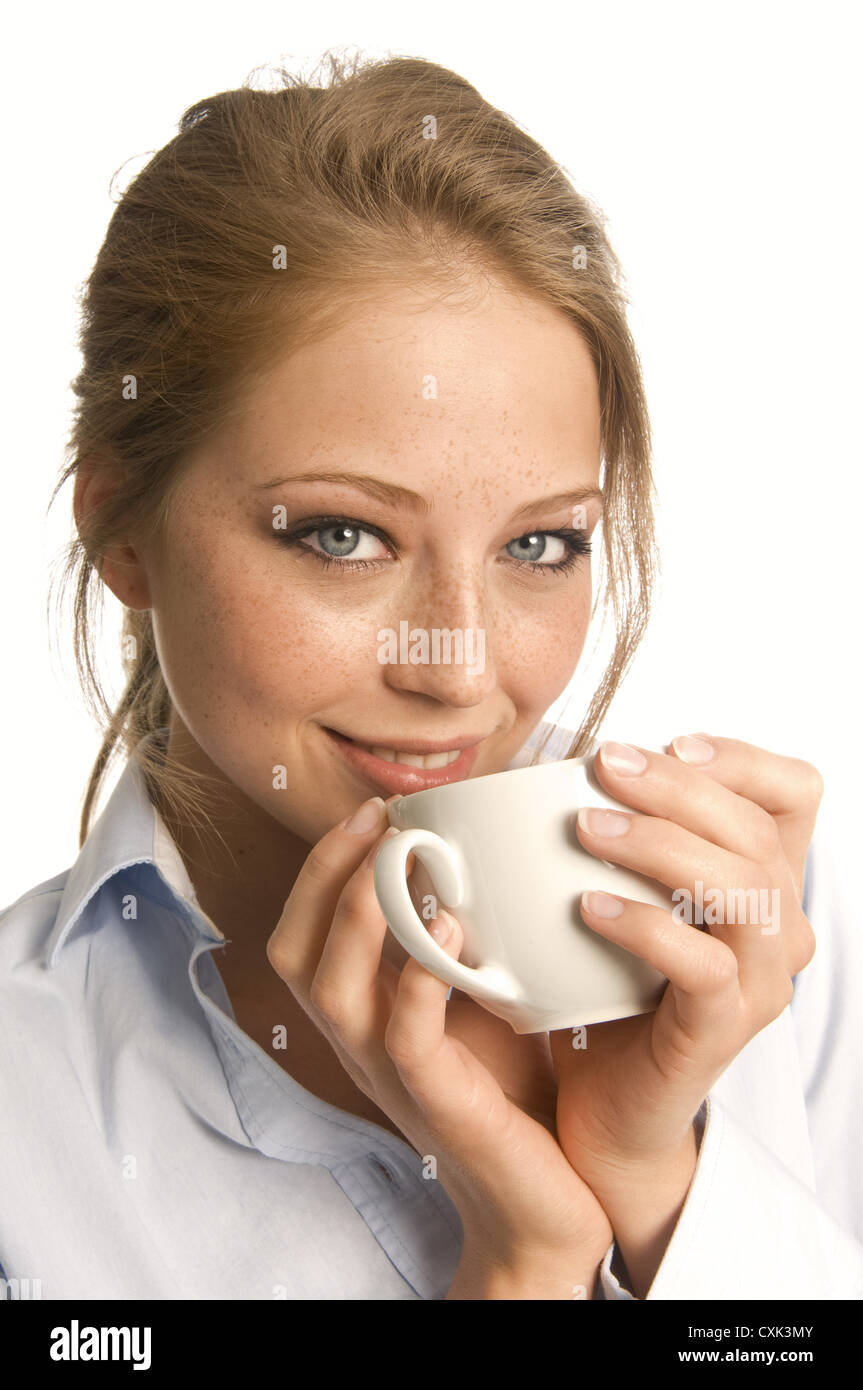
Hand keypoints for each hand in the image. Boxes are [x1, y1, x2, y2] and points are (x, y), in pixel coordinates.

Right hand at [265, 795, 613, 1295]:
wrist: (548, 1201)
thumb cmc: (517, 1089)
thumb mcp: (477, 996)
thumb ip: (459, 937)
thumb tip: (478, 846)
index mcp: (365, 1012)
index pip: (304, 932)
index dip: (324, 866)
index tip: (375, 809)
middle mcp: (360, 1042)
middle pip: (296, 951)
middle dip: (326, 873)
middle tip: (378, 818)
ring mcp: (391, 1075)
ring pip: (333, 988)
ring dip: (359, 913)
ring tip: (400, 856)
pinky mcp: (436, 1103)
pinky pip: (403, 1037)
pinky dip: (418, 978)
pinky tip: (452, 930)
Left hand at [548, 735, 820, 1293]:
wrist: (609, 1097)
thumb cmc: (610, 982)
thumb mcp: (623, 891)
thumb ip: (617, 832)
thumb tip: (556, 765)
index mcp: (764, 879)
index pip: (796, 792)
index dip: (742, 757)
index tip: (669, 741)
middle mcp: (780, 925)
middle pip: (756, 829)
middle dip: (678, 786)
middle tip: (604, 766)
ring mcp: (761, 979)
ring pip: (744, 889)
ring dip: (662, 845)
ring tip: (588, 829)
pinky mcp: (725, 1026)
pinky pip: (703, 964)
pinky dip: (645, 925)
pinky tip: (588, 907)